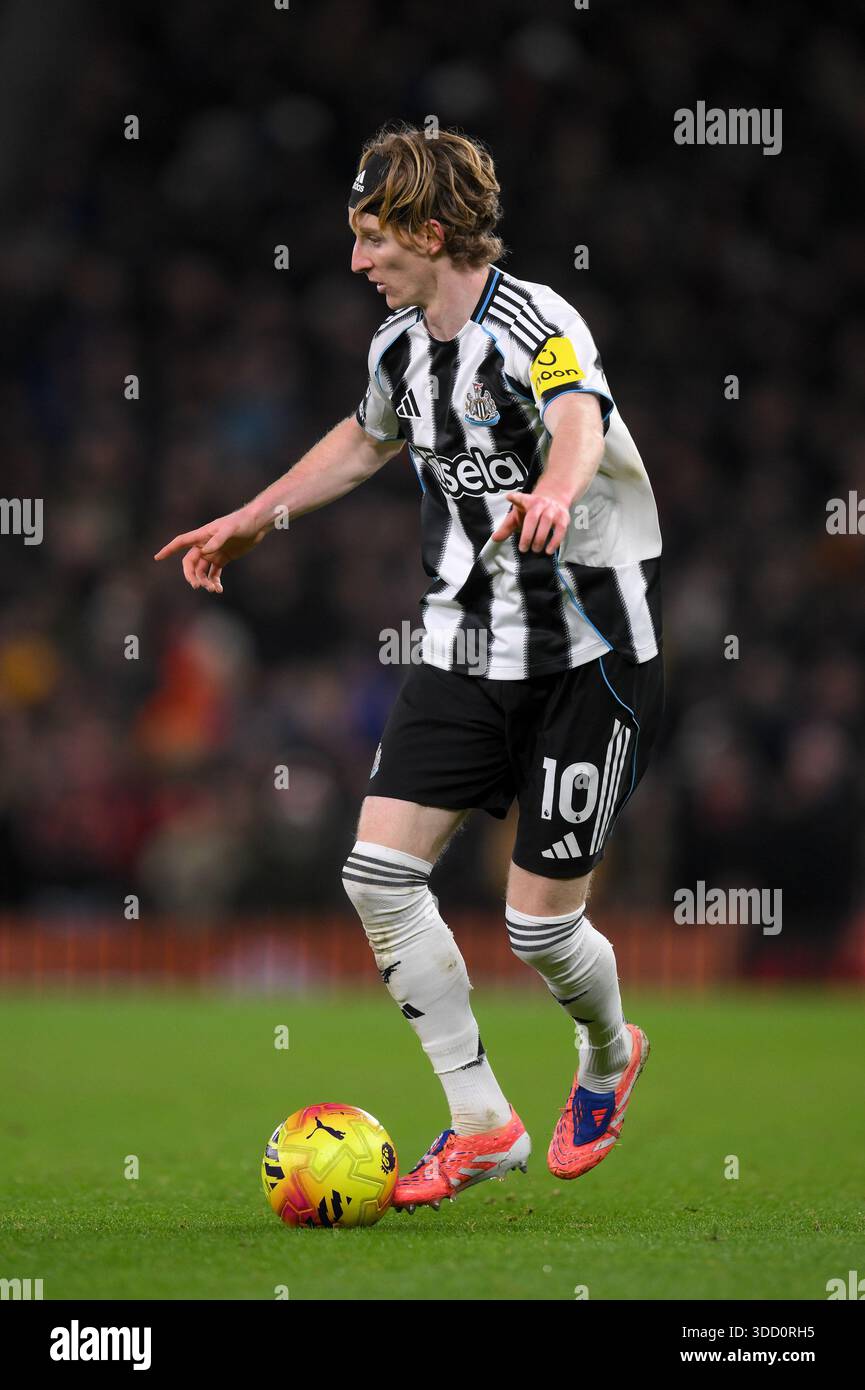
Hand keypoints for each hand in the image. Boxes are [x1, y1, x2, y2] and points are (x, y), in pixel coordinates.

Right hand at [153, 507, 267, 591]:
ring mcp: (213, 552)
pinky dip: (214, 582)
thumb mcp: (230, 529)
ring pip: (202, 571)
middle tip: (197, 586)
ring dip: (204, 581)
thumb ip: (218, 539)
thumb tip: (205, 551)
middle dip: (191, 575)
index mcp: (202, 535)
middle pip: (190, 563)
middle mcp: (205, 544)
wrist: (256, 524)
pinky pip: (214, 573)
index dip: (169, 549)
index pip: (181, 542)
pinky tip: (219, 589)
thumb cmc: (242, 522)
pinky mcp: (223, 558)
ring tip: (213, 589)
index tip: (157, 557)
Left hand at [490, 491, 571, 554]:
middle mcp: (541, 504)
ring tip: (535, 550)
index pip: (520, 498)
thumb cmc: (532, 511)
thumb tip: (495, 539)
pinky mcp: (563, 517)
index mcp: (528, 502)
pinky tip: (549, 550)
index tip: (509, 497)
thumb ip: (507, 527)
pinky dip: (555, 541)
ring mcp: (553, 510)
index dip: (515, 498)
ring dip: (540, 538)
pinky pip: (560, 530)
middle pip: (533, 517)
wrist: (554, 500)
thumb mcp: (518, 515)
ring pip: (547, 523)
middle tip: (523, 548)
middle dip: (527, 534)